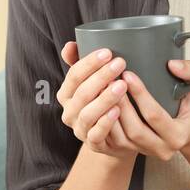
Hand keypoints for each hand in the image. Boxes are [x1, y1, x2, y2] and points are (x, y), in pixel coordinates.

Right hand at [57, 42, 135, 159]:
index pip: (74, 76)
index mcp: (66, 94)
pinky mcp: (92, 144)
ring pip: (88, 114)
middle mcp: (69, 112)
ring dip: (104, 99)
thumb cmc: (102, 100)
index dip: (89, 63)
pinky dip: (105, 123)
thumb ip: (81, 63)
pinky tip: (117, 111)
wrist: (114, 136)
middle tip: (120, 63)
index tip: (108, 52)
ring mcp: (80, 129)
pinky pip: (96, 135)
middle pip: (82, 93)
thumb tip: (70, 45)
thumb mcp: (92, 82)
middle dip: (100, 77)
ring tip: (122, 86)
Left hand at [112, 58, 189, 159]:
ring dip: (110, 114)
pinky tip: (100, 104)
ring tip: (103, 90)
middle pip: (135, 129)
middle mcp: (162, 149)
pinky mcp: (134, 151)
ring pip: (121, 138)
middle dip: (121, 104)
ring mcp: (146, 152)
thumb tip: (173, 65)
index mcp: (178, 136)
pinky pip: (114, 141)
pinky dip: (105, 123)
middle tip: (110, 81)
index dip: (140, 94)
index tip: (128, 74)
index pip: (154, 115)